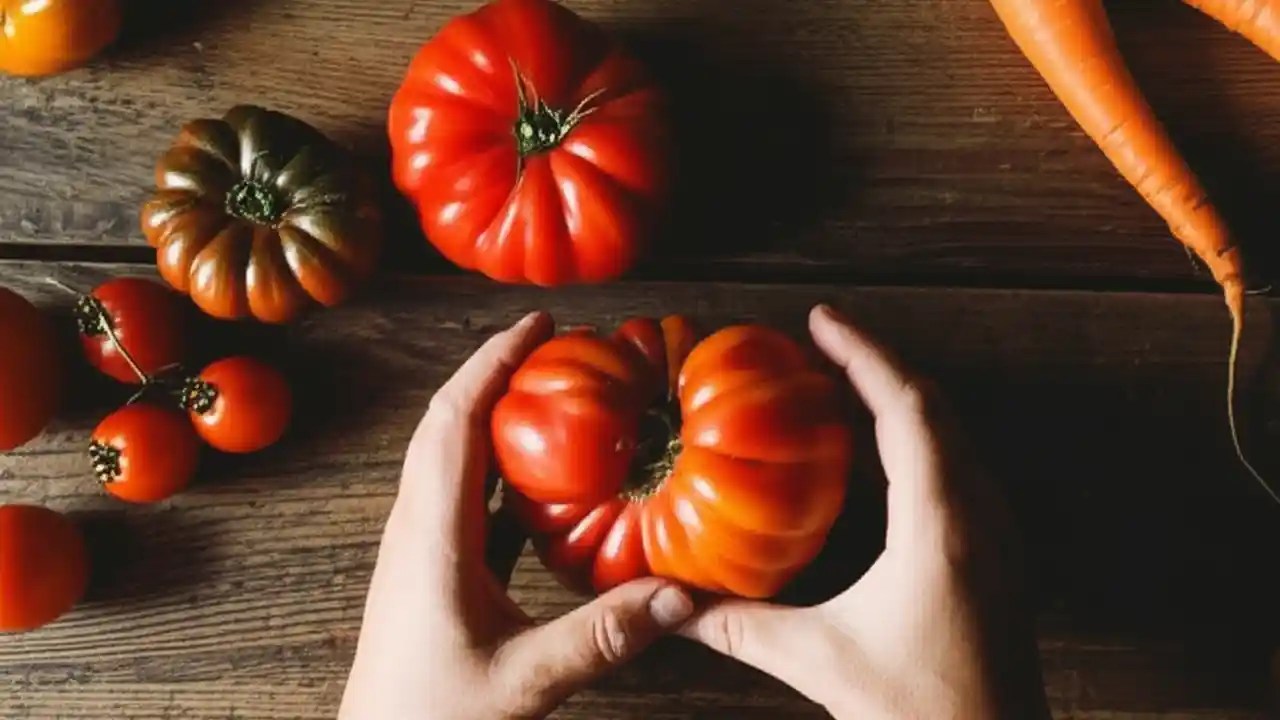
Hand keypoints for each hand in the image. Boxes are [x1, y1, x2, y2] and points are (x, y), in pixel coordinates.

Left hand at [340, 312, 694, 719]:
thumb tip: (677, 593)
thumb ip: (601, 635)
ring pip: (451, 458)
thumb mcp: (524, 679)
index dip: (493, 362)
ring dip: (494, 417)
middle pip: (448, 424)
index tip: (538, 323)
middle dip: (496, 373)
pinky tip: (542, 483)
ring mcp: (419, 550)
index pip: (455, 420)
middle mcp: (417, 529)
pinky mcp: (429, 574)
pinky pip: (463, 498)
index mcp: (432, 536)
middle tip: (555, 346)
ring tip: (552, 398)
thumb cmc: (430, 718)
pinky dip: (499, 471)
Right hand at [679, 305, 1049, 718]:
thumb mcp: (821, 663)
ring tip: (834, 390)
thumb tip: (667, 603)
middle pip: (933, 407)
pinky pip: (956, 468)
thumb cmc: (925, 714)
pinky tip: (868, 461)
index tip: (820, 319)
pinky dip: (912, 442)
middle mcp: (981, 515)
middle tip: (816, 347)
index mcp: (943, 525)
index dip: (863, 353)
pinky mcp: (995, 554)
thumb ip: (738, 628)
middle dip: (875, 366)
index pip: (908, 407)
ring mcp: (997, 533)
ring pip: (950, 436)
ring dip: (896, 402)